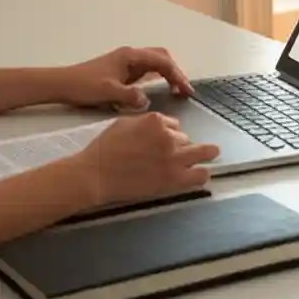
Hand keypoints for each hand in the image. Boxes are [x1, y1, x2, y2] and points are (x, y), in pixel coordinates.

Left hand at [57, 46, 194, 109]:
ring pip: (154, 63)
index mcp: (130, 56)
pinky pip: (145, 71)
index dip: (178, 76)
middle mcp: (130, 56)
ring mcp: (125, 63)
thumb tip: (146, 100)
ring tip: (177, 91)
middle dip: (176, 72)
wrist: (62, 84)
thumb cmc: (84, 85)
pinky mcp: (121, 71)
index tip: (187, 91)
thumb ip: (130, 96)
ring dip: (167, 74)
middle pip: (162, 57)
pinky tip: (159, 90)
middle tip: (184, 90)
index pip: (163, 62)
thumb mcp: (109, 92)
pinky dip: (157, 78)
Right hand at [78, 112, 219, 203]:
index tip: (162, 144)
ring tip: (199, 162)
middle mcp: (169, 136)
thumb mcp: (124, 122)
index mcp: (156, 120)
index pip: (174, 125)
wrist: (96, 174)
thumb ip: (146, 122)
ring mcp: (174, 157)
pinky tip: (199, 175)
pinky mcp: (175, 178)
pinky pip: (201, 174)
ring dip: (197, 157)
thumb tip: (160, 127)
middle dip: (180, 146)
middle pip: (186, 139)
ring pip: (201, 153)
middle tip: (171, 157)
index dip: (169, 135)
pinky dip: (202, 174)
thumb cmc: (104, 148)